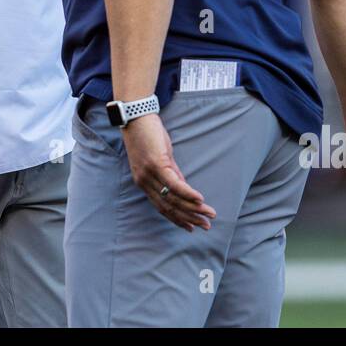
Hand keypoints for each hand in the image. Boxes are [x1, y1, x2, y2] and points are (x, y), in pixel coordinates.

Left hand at [122, 114, 215, 231]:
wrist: (136, 117)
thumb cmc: (148, 136)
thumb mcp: (160, 158)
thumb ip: (172, 174)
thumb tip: (185, 189)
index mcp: (143, 183)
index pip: (162, 208)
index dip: (178, 219)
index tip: (191, 228)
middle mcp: (144, 183)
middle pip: (169, 207)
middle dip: (189, 218)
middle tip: (206, 226)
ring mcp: (149, 174)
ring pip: (173, 198)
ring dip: (194, 209)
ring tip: (209, 214)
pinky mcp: (156, 164)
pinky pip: (174, 184)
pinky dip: (188, 193)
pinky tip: (200, 199)